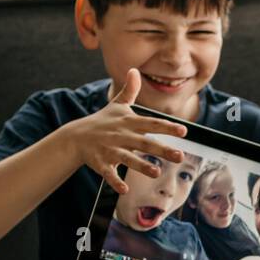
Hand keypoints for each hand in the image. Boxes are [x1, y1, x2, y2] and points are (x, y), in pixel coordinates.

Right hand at [63, 68, 186, 194]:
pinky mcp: (100, 163)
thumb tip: (134, 70)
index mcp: (128, 123)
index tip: (184, 131)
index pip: (151, 124)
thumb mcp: (116, 105)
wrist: (75, 137)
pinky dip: (115, 182)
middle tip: (179, 156)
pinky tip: (124, 190)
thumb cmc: (101, 122)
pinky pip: (108, 173)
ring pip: (128, 158)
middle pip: (144, 143)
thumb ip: (130, 90)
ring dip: (141, 166)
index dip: (168, 127)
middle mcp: (121, 136)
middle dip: (162, 149)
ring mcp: (110, 150)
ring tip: (156, 172)